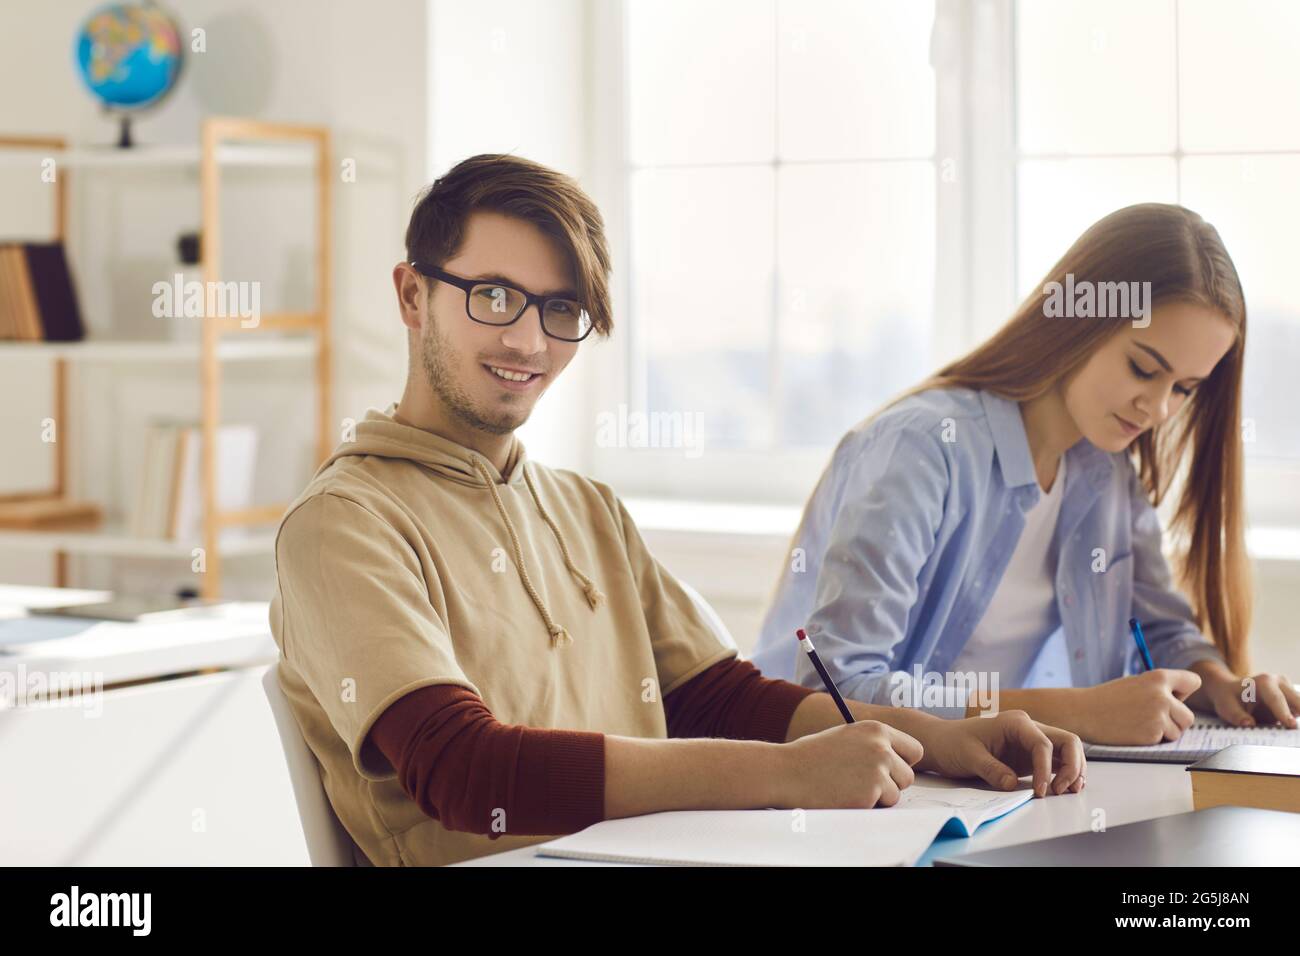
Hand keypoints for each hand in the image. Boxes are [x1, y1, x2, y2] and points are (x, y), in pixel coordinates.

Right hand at [778, 720, 923, 808]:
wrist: (786, 771)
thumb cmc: (812, 756)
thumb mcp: (846, 737)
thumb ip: (873, 744)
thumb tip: (897, 760)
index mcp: (876, 729)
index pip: (914, 750)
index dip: (902, 763)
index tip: (887, 769)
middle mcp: (881, 748)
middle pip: (908, 776)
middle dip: (890, 783)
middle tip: (862, 782)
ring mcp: (877, 771)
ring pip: (895, 794)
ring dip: (877, 797)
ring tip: (849, 787)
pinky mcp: (869, 794)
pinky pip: (879, 807)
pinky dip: (865, 806)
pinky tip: (843, 795)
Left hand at [911, 710, 1085, 797]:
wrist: (942, 743)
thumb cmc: (953, 744)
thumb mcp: (968, 757)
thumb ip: (991, 769)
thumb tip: (1012, 784)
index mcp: (1015, 722)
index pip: (1043, 743)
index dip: (1046, 769)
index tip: (1040, 791)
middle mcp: (1028, 728)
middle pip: (1067, 742)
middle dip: (1072, 766)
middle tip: (1061, 791)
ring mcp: (1031, 741)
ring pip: (1067, 751)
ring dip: (1073, 770)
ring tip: (1067, 792)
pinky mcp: (1030, 755)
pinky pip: (1057, 762)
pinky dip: (1065, 774)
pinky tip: (1064, 789)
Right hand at [1074, 669, 1200, 743]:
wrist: (1084, 712)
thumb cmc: (1108, 698)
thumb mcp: (1136, 683)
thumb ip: (1159, 688)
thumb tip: (1183, 700)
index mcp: (1158, 677)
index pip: (1193, 682)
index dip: (1183, 693)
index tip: (1172, 697)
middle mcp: (1162, 696)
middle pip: (1189, 716)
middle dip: (1175, 720)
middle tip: (1152, 717)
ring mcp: (1158, 716)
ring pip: (1178, 731)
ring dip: (1164, 731)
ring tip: (1140, 723)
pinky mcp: (1152, 735)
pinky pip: (1163, 740)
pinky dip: (1152, 739)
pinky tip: (1134, 730)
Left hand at [1197, 668, 1299, 728]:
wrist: (1230, 691)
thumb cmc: (1228, 697)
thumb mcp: (1226, 706)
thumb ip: (1236, 715)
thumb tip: (1248, 723)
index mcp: (1264, 681)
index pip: (1276, 699)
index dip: (1284, 713)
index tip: (1291, 725)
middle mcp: (1279, 682)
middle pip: (1295, 701)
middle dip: (1294, 715)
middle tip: (1294, 730)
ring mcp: (1287, 689)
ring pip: (1298, 707)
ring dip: (1293, 718)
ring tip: (1287, 730)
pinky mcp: (1291, 699)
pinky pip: (1296, 712)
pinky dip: (1291, 720)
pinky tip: (1284, 727)